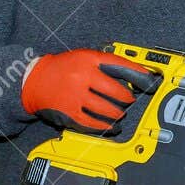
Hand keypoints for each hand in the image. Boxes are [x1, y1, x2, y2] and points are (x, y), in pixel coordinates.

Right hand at [20, 49, 155, 131]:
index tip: (150, 80)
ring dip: (118, 114)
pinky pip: (92, 123)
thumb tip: (133, 76)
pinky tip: (111, 126)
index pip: (120, 65)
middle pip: (116, 91)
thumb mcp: (84, 57)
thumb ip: (105, 65)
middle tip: (130, 101)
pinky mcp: (69, 112)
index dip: (138, 73)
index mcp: (88, 60)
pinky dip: (105, 126)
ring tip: (120, 114)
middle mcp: (82, 77)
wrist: (34, 80)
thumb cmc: (63, 68)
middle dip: (127, 99)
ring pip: (107, 109)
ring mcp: (75, 96)